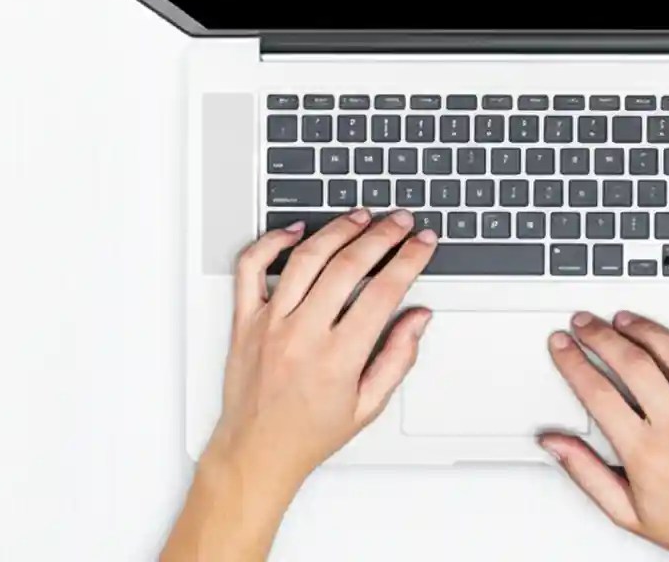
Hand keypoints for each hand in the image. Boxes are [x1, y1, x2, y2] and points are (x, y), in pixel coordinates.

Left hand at [162, 208, 436, 560]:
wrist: (256, 451)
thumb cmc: (310, 433)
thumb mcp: (368, 405)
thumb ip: (398, 357)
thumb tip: (419, 317)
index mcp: (337, 358)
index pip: (383, 292)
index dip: (409, 260)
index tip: (423, 243)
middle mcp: (302, 335)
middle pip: (348, 266)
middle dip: (382, 236)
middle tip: (401, 221)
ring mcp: (270, 323)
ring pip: (306, 258)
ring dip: (338, 230)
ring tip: (362, 218)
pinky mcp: (245, 320)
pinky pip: (251, 268)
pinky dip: (271, 242)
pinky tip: (296, 231)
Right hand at [540, 312, 668, 561]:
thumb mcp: (624, 510)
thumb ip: (585, 472)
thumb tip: (555, 443)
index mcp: (648, 453)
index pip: (598, 393)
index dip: (573, 362)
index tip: (563, 345)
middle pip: (635, 364)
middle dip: (602, 335)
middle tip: (586, 323)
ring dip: (649, 330)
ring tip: (627, 320)